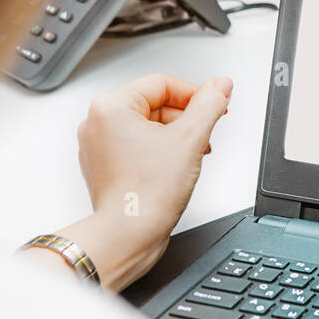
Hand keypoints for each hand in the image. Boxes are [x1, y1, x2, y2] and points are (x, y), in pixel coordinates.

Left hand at [33, 73, 232, 291]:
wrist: (128, 235)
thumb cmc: (146, 193)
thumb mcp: (190, 138)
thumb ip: (210, 104)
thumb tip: (221, 85)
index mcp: (110, 106)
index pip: (163, 83)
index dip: (195, 95)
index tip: (214, 107)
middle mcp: (97, 122)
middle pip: (155, 104)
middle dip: (185, 119)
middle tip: (204, 136)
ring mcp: (98, 145)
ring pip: (148, 125)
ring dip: (175, 136)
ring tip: (191, 155)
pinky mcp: (104, 165)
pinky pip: (137, 145)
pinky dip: (159, 151)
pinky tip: (174, 168)